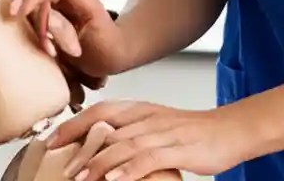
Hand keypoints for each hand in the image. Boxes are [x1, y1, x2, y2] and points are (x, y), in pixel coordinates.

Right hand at [9, 0, 129, 78]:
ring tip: (17, 20)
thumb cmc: (107, 51)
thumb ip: (67, 33)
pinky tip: (23, 21)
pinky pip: (37, 0)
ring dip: (26, 3)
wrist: (115, 52)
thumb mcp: (91, 46)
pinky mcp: (56, 7)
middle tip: (12, 15)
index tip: (20, 13)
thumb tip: (46, 19)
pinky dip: (28, 9)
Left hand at [48, 101, 250, 180]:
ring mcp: (162, 132)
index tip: (52, 140)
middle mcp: (147, 118)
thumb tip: (102, 144)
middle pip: (105, 127)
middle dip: (77, 144)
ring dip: (98, 162)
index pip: (99, 111)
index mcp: (140, 109)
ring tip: (79, 177)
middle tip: (57, 161)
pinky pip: (149, 158)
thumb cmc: (192, 132)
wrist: (231, 130)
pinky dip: (129, 170)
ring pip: (123, 145)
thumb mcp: (156, 126)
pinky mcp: (178, 149)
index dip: (73, 125)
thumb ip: (131, 132)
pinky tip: (113, 180)